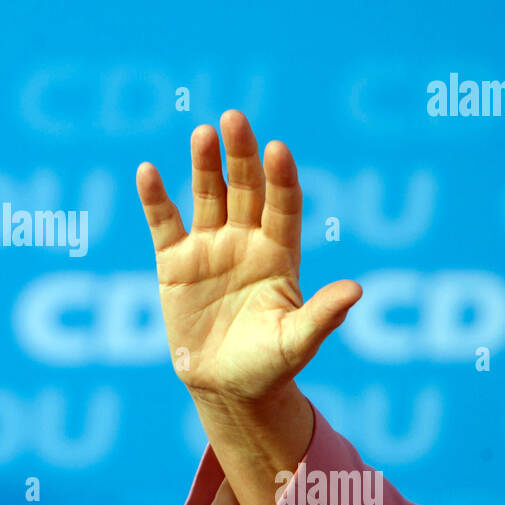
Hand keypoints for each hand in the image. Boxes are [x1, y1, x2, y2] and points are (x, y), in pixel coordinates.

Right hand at [135, 110, 361, 504]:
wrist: (224, 386)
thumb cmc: (269, 366)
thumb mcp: (297, 343)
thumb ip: (322, 316)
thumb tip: (357, 292)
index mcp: (280, 254)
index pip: (283, 205)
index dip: (280, 178)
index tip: (277, 149)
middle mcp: (246, 241)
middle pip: (244, 188)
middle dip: (240, 154)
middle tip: (234, 118)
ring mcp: (209, 248)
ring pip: (207, 196)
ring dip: (203, 164)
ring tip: (201, 134)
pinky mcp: (174, 262)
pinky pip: (164, 223)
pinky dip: (155, 198)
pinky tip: (148, 171)